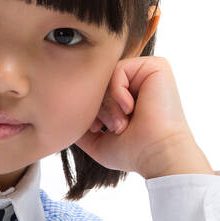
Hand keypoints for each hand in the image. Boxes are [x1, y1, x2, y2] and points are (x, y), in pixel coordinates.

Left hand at [73, 55, 213, 178]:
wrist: (157, 154)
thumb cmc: (133, 152)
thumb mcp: (97, 140)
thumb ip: (81, 124)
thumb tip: (62, 112)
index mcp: (129, 95)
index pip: (95, 90)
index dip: (91, 109)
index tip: (98, 129)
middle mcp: (139, 81)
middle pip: (99, 81)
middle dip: (99, 107)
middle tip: (114, 128)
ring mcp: (147, 73)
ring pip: (106, 76)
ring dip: (108, 103)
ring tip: (122, 124)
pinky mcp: (156, 66)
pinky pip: (118, 69)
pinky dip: (117, 92)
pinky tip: (130, 109)